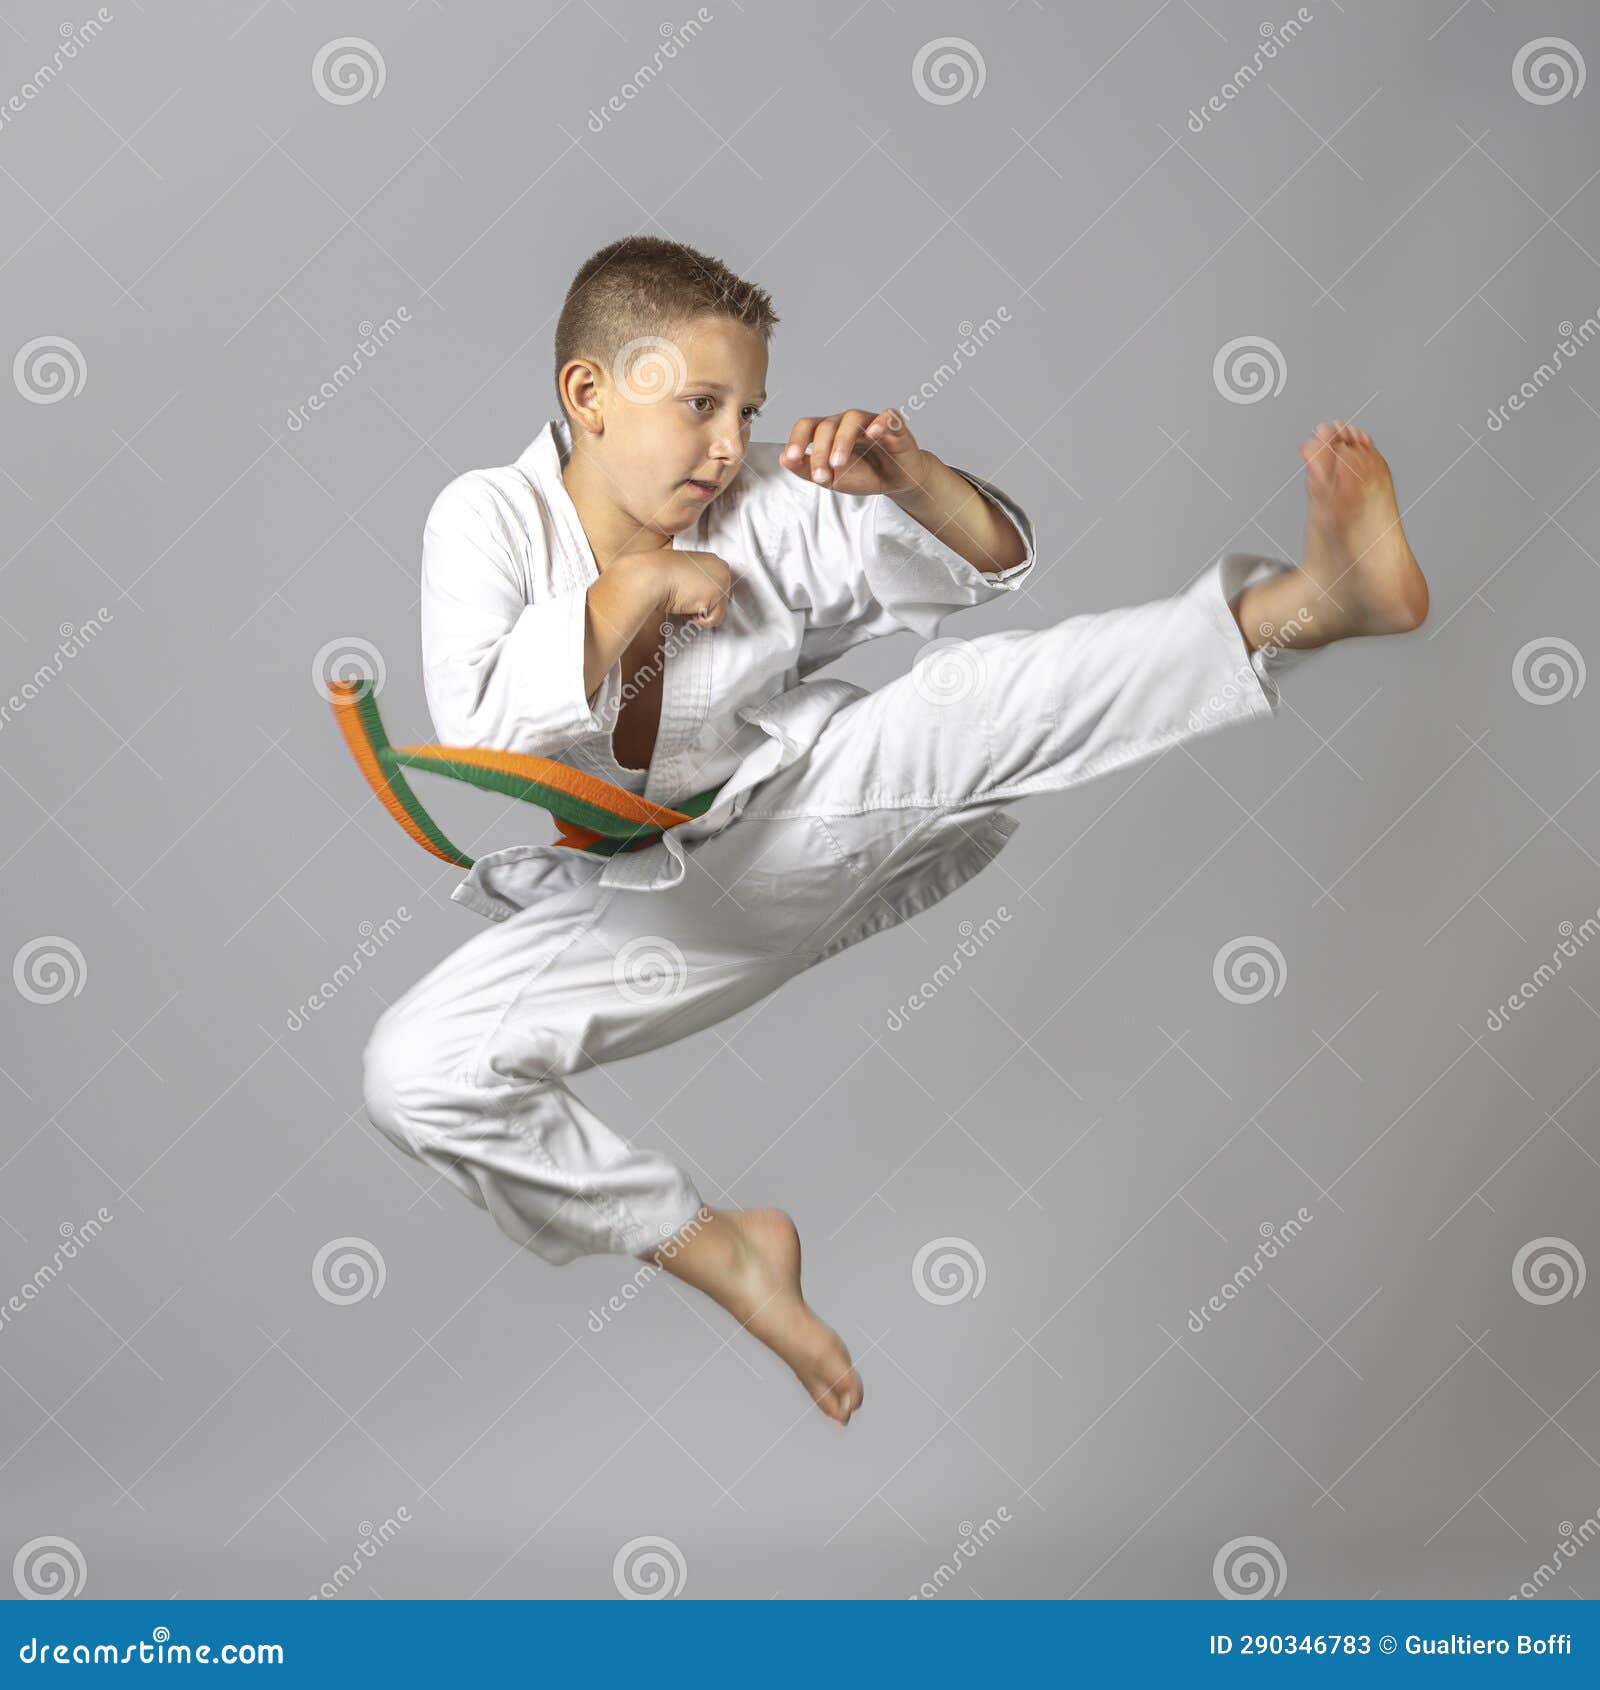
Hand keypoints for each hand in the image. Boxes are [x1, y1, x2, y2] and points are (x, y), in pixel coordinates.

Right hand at [654, 549, 731, 628]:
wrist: (653, 577)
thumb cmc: (662, 575)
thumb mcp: (685, 573)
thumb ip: (700, 581)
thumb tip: (703, 597)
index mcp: (714, 560)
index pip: (719, 586)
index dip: (705, 595)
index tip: (692, 595)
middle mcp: (723, 569)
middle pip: (723, 599)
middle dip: (705, 604)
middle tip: (687, 599)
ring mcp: (722, 582)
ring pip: (720, 610)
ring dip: (702, 612)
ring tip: (686, 602)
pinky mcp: (717, 596)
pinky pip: (716, 619)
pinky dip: (702, 621)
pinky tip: (689, 609)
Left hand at [780, 407, 930, 497]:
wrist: (894, 482)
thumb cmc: (863, 475)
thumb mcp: (831, 478)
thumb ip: (807, 470)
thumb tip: (784, 458)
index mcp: (828, 432)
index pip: (807, 426)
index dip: (797, 439)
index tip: (792, 457)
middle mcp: (846, 423)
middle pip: (826, 425)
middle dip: (819, 452)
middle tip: (821, 476)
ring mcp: (870, 421)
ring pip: (851, 418)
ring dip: (841, 441)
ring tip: (838, 464)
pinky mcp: (894, 426)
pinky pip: (886, 417)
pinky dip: (879, 423)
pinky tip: (873, 434)